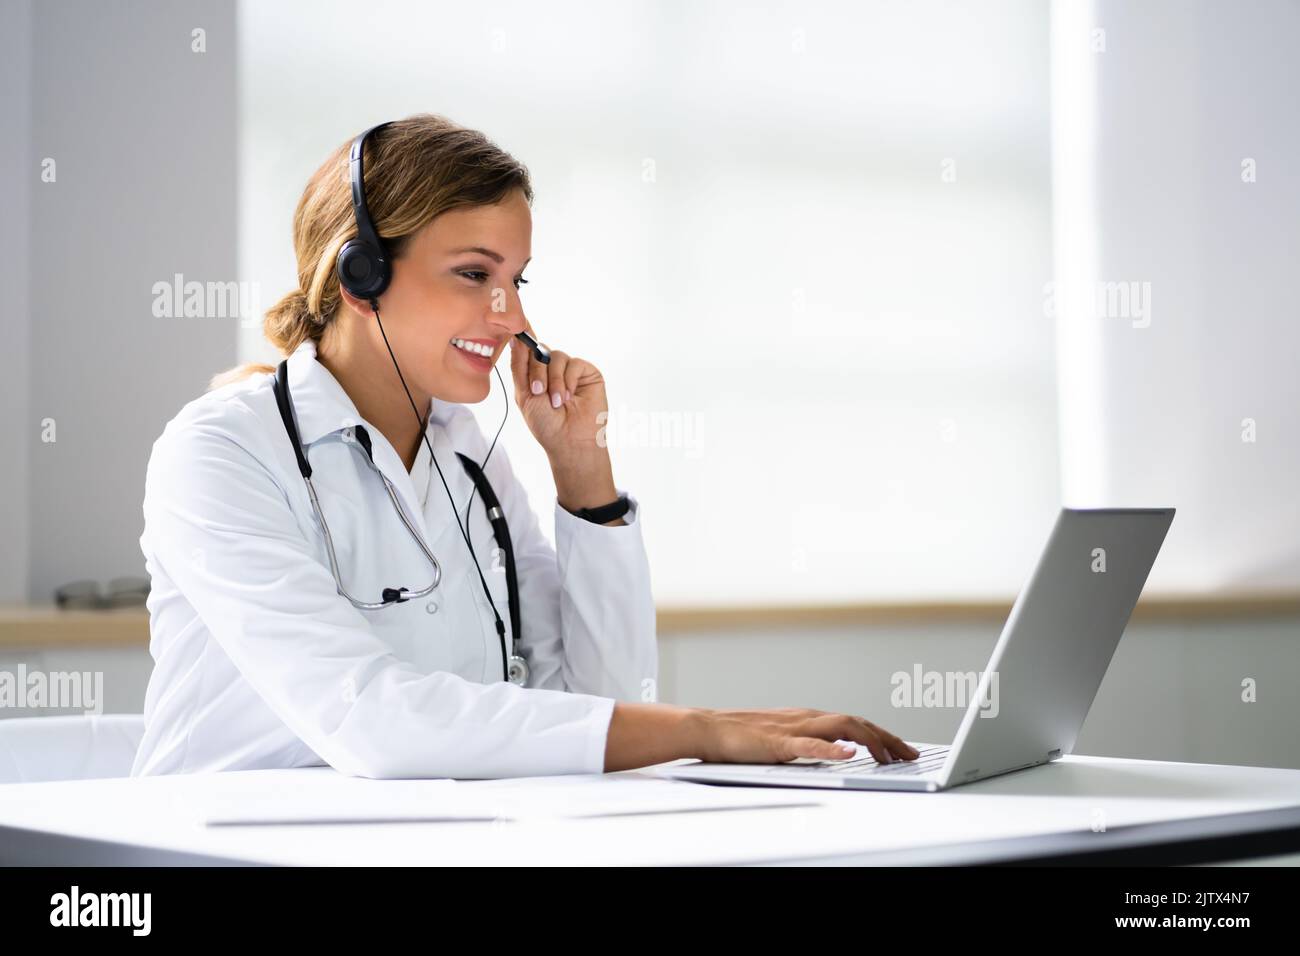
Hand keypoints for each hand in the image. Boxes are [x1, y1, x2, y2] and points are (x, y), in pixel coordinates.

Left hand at [507, 323, 608, 460]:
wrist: (569, 441)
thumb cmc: (546, 424)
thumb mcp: (524, 394)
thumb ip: (519, 366)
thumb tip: (515, 340)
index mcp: (535, 373)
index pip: (528, 350)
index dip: (524, 341)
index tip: (518, 331)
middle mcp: (552, 369)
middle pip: (540, 351)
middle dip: (537, 371)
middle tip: (538, 391)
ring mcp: (570, 370)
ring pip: (557, 356)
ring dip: (554, 380)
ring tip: (556, 401)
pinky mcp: (588, 372)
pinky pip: (574, 363)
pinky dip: (568, 380)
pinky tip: (568, 396)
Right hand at [691, 707, 919, 764]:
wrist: (708, 727)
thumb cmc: (741, 736)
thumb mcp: (783, 738)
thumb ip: (807, 742)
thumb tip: (836, 752)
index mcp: (808, 716)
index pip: (855, 722)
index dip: (883, 735)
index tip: (903, 749)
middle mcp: (806, 717)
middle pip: (857, 722)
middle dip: (888, 738)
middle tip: (911, 755)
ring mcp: (793, 728)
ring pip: (841, 726)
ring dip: (869, 740)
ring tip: (889, 757)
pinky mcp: (777, 743)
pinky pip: (809, 744)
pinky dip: (831, 747)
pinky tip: (848, 753)